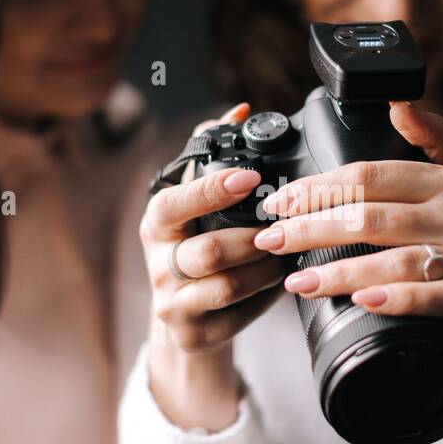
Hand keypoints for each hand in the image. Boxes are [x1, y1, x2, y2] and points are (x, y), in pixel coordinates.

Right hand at [139, 103, 285, 429]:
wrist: (184, 315)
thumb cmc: (196, 245)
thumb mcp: (194, 203)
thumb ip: (212, 152)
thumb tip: (241, 109)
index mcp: (156, 224)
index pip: (174, 203)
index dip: (211, 191)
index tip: (250, 178)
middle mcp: (157, 263)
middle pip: (210, 251)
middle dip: (254, 239)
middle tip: (283, 229)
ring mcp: (172, 303)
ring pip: (227, 286)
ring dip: (265, 269)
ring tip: (285, 255)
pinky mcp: (193, 334)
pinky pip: (238, 316)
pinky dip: (265, 298)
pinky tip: (278, 284)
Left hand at [256, 100, 442, 443]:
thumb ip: (433, 138)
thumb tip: (396, 101)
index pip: (369, 175)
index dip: (318, 187)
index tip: (278, 200)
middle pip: (372, 215)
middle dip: (313, 227)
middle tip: (271, 239)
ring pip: (396, 258)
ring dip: (341, 272)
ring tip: (297, 284)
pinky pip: (434, 296)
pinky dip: (398, 298)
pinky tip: (363, 302)